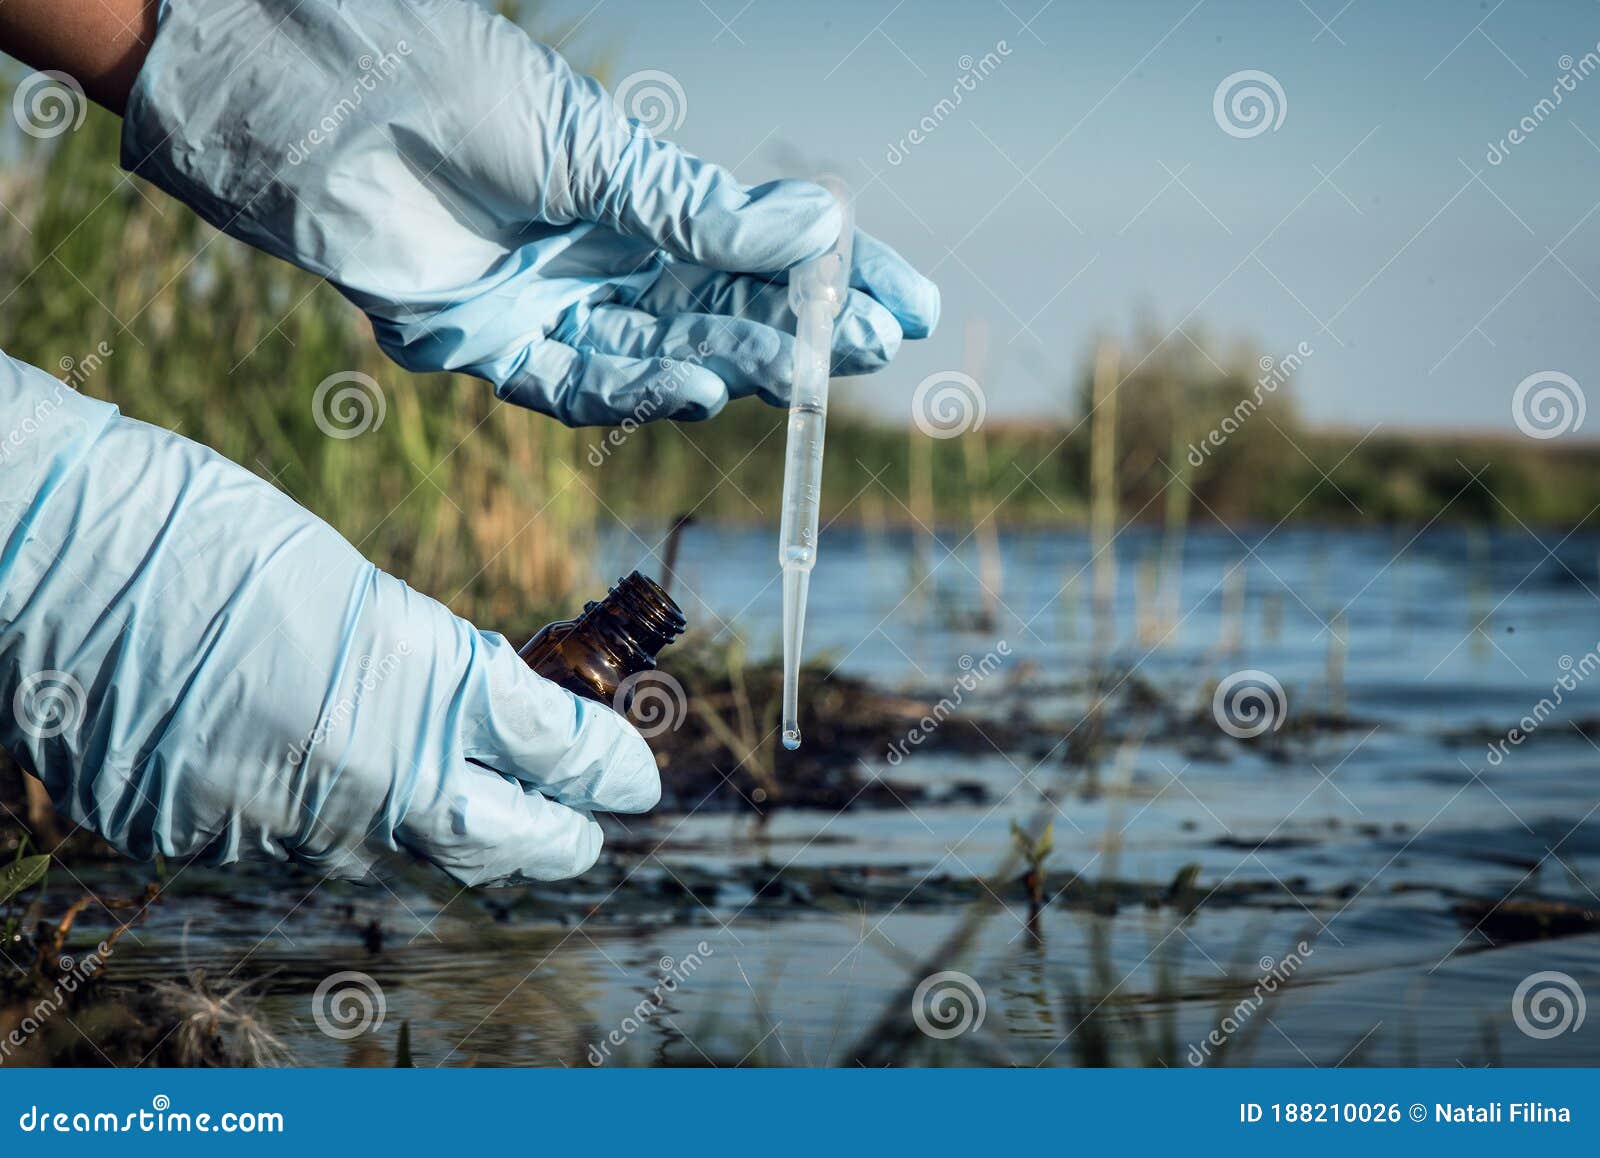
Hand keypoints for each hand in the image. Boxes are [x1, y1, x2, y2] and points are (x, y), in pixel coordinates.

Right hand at [0, 352, 657, 884]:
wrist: (40, 555)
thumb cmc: (201, 530)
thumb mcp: (354, 590)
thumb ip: (426, 668)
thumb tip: (474, 714)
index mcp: (426, 688)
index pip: (560, 753)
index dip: (612, 767)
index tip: (638, 776)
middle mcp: (371, 780)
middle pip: (507, 845)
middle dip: (560, 839)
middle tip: (589, 828)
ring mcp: (284, 828)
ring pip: (403, 857)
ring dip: (449, 837)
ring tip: (474, 813)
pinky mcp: (206, 845)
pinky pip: (298, 848)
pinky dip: (332, 820)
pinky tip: (322, 778)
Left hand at [119, 0, 939, 425]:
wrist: (325, 108)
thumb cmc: (455, 93)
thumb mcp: (595, 152)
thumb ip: (696, 211)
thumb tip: (817, 232)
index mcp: (634, 191)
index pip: (757, 244)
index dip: (833, 276)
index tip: (907, 302)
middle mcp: (603, 253)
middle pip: (723, 308)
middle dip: (802, 328)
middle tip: (874, 347)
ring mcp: (554, 302)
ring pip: (667, 351)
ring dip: (737, 364)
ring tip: (808, 372)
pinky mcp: (498, 348)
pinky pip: (585, 387)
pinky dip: (644, 392)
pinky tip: (705, 390)